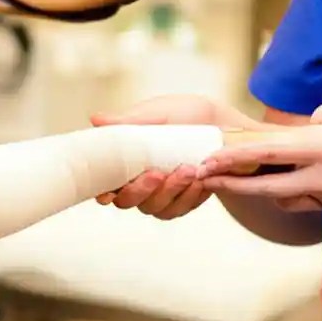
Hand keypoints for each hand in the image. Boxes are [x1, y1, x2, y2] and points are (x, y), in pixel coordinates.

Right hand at [88, 94, 241, 219]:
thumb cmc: (187, 115)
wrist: (225, 125)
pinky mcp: (183, 201)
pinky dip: (189, 196)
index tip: (109, 191)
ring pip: (155, 208)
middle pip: (127, 202)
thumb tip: (96, 120)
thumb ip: (129, 121)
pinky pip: (180, 208)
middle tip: (158, 173)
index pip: (103, 185)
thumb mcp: (160, 112)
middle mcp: (139, 182)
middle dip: (142, 190)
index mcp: (126, 161)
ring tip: (188, 170)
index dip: (102, 192)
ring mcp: (161, 194)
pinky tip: (200, 180)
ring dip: (171, 191)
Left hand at [198, 100, 321, 212]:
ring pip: (277, 197)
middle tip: (201, 177)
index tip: (208, 156)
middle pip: (262, 185)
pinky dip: (280, 194)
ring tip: (233, 177)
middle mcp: (319, 175)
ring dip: (254, 189)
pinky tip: (276, 182)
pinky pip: (297, 202)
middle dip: (229, 182)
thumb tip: (302, 128)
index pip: (268, 152)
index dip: (233, 155)